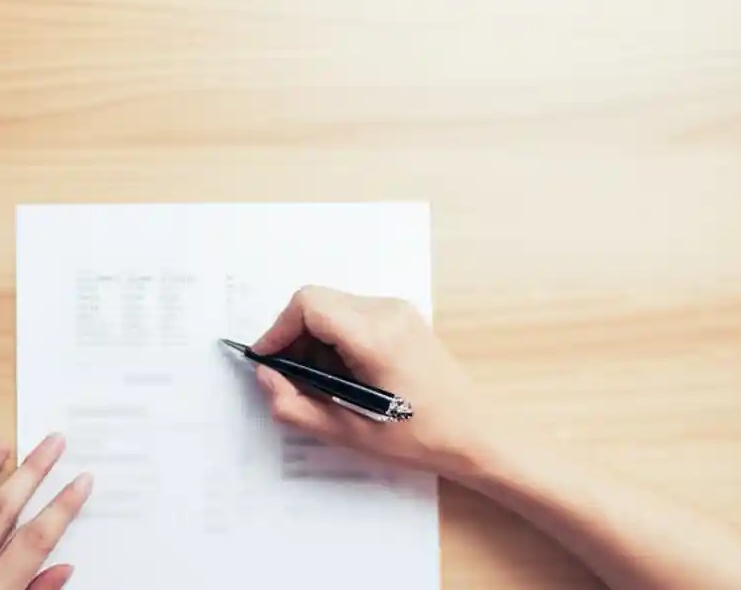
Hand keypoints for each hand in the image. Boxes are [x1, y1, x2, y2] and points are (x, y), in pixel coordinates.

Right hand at [252, 286, 492, 478]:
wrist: (474, 436)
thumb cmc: (418, 438)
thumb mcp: (347, 434)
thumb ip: (295, 407)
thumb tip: (265, 376)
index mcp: (375, 338)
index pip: (308, 305)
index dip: (278, 329)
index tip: (267, 359)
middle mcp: (388, 312)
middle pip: (318, 302)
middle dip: (294, 336)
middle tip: (291, 376)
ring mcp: (399, 311)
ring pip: (334, 306)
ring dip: (314, 338)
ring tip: (322, 381)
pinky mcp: (404, 317)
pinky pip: (354, 313)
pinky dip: (336, 336)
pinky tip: (345, 373)